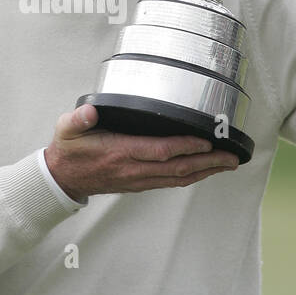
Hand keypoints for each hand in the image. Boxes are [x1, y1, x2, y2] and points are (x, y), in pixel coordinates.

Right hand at [45, 104, 238, 201]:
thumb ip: (79, 118)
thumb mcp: (67, 129)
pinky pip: (171, 181)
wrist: (63, 179)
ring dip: (206, 172)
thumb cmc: (69, 150)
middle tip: (232, 157)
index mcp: (120, 152)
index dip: (186, 147)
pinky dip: (192, 176)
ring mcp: (139, 179)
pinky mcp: (140, 184)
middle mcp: (133, 169)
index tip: (207, 141)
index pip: (160, 151)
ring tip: (228, 164)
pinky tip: (205, 171)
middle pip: (178, 168)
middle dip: (209, 163)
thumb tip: (90, 110)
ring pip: (178, 178)